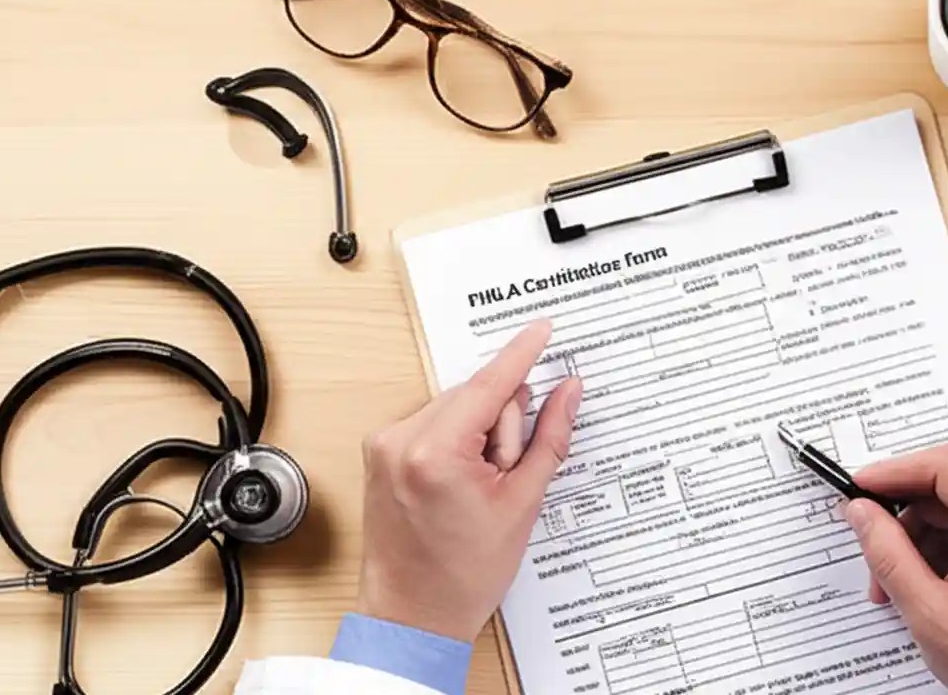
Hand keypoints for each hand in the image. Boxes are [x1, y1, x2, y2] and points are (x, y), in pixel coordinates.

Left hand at [356, 319, 581, 641]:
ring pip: (456, 409)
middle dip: (502, 427)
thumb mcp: (522, 504)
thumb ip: (548, 439)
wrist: (412, 617)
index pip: (490, 384)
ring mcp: (385, 445)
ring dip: (479, 435)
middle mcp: (401, 439)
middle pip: (475, 396)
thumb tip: (568, 391)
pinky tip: (461, 485)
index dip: (522, 355)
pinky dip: (457, 443)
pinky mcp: (379, 453)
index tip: (543, 329)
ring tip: (480, 489)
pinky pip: (435, 424)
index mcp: (435, 452)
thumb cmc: (462, 575)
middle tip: (505, 476)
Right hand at [846, 445, 947, 694]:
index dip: (896, 470)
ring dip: (920, 538)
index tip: (863, 486)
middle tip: (874, 554)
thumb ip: (887, 554)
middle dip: (903, 520)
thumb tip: (861, 511)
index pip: (947, 467)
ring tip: (899, 585)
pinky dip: (943, 548)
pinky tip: (927, 582)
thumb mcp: (928, 613)